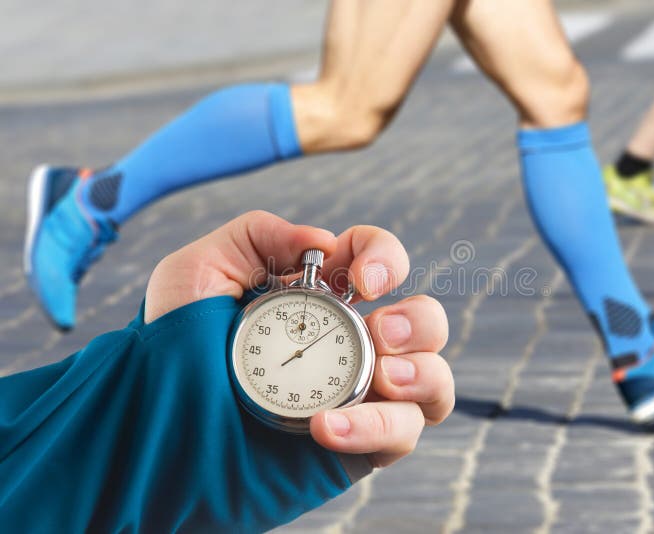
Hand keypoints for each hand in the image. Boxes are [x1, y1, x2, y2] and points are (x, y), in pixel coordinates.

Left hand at [145, 210, 452, 467]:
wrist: (153, 428)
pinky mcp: (358, 444)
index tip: (360, 281)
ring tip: (383, 376)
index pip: (379, 261)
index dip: (385, 259)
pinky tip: (325, 427)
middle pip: (425, 322)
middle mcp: (352, 343)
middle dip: (418, 321)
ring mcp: (360, 394)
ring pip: (433, 381)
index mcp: (324, 298)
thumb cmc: (172, 346)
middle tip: (381, 332)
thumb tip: (321, 242)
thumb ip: (257, 234)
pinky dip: (376, 427)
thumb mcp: (200, 270)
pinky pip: (401, 434)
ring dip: (421, 374)